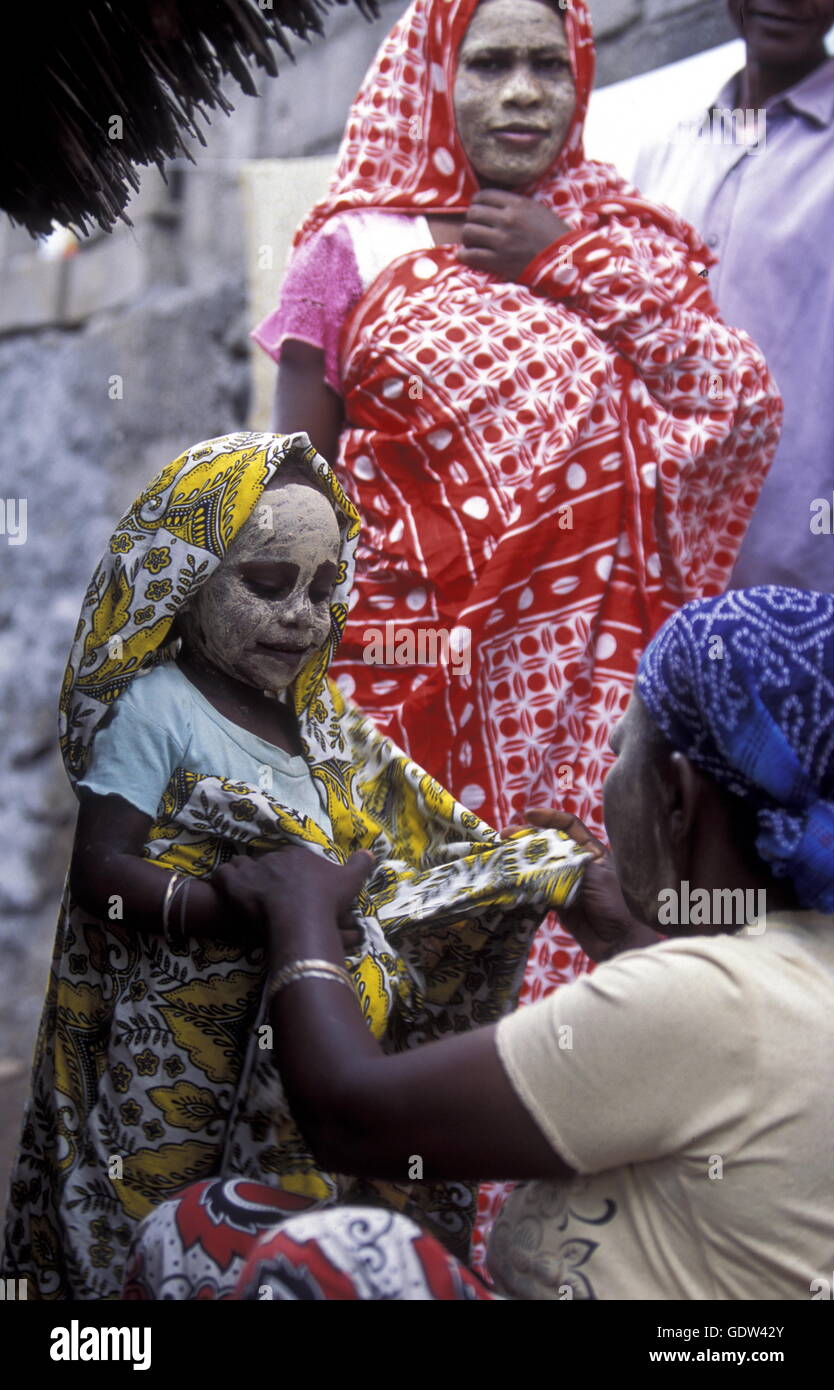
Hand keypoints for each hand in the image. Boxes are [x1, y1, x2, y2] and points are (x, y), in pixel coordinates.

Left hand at [213, 845, 374, 938]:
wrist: (301, 917)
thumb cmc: (326, 899)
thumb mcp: (350, 881)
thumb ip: (360, 865)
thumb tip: (371, 852)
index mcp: (299, 855)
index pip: (291, 858)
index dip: (291, 871)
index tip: (293, 885)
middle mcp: (274, 858)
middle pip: (268, 862)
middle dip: (268, 874)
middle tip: (270, 893)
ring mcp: (253, 869)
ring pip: (243, 864)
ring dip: (243, 874)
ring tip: (245, 888)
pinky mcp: (235, 884)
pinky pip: (222, 875)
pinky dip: (221, 880)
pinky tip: (223, 888)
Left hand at [457, 190, 570, 281]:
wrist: (564, 260)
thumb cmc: (553, 235)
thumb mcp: (537, 210)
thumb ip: (515, 205)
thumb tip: (493, 204)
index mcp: (517, 204)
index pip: (483, 196)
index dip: (477, 203)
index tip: (479, 210)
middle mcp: (507, 220)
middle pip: (473, 213)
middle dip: (472, 220)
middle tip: (476, 227)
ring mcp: (502, 241)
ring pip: (468, 232)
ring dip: (468, 237)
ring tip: (473, 241)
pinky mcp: (499, 261)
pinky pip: (471, 254)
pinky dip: (464, 254)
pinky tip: (466, 254)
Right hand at [501, 809, 658, 962]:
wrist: (617, 940)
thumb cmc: (615, 904)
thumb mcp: (595, 876)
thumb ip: (571, 862)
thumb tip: (545, 854)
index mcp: (591, 850)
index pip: (569, 825)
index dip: (549, 817)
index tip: (529, 815)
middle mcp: (576, 862)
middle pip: (549, 842)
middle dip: (527, 837)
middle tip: (505, 836)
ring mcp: (566, 880)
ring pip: (540, 863)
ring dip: (522, 858)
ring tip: (503, 854)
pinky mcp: (557, 899)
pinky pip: (537, 886)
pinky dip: (524, 881)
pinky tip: (511, 878)